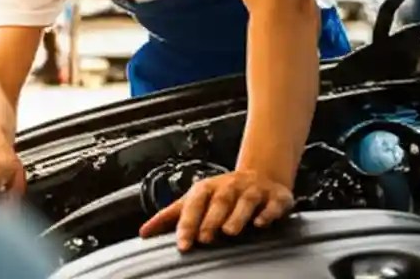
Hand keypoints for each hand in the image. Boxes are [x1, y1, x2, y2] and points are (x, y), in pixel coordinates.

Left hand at [138, 170, 293, 250]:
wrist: (259, 175)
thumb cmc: (221, 194)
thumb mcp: (194, 201)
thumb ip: (170, 217)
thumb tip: (144, 232)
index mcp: (208, 188)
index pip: (194, 203)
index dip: (187, 223)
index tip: (182, 243)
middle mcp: (230, 187)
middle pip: (219, 201)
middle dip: (211, 220)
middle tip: (203, 239)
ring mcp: (253, 190)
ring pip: (245, 201)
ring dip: (237, 216)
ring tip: (229, 232)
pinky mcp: (276, 197)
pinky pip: (272, 204)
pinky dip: (267, 213)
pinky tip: (261, 224)